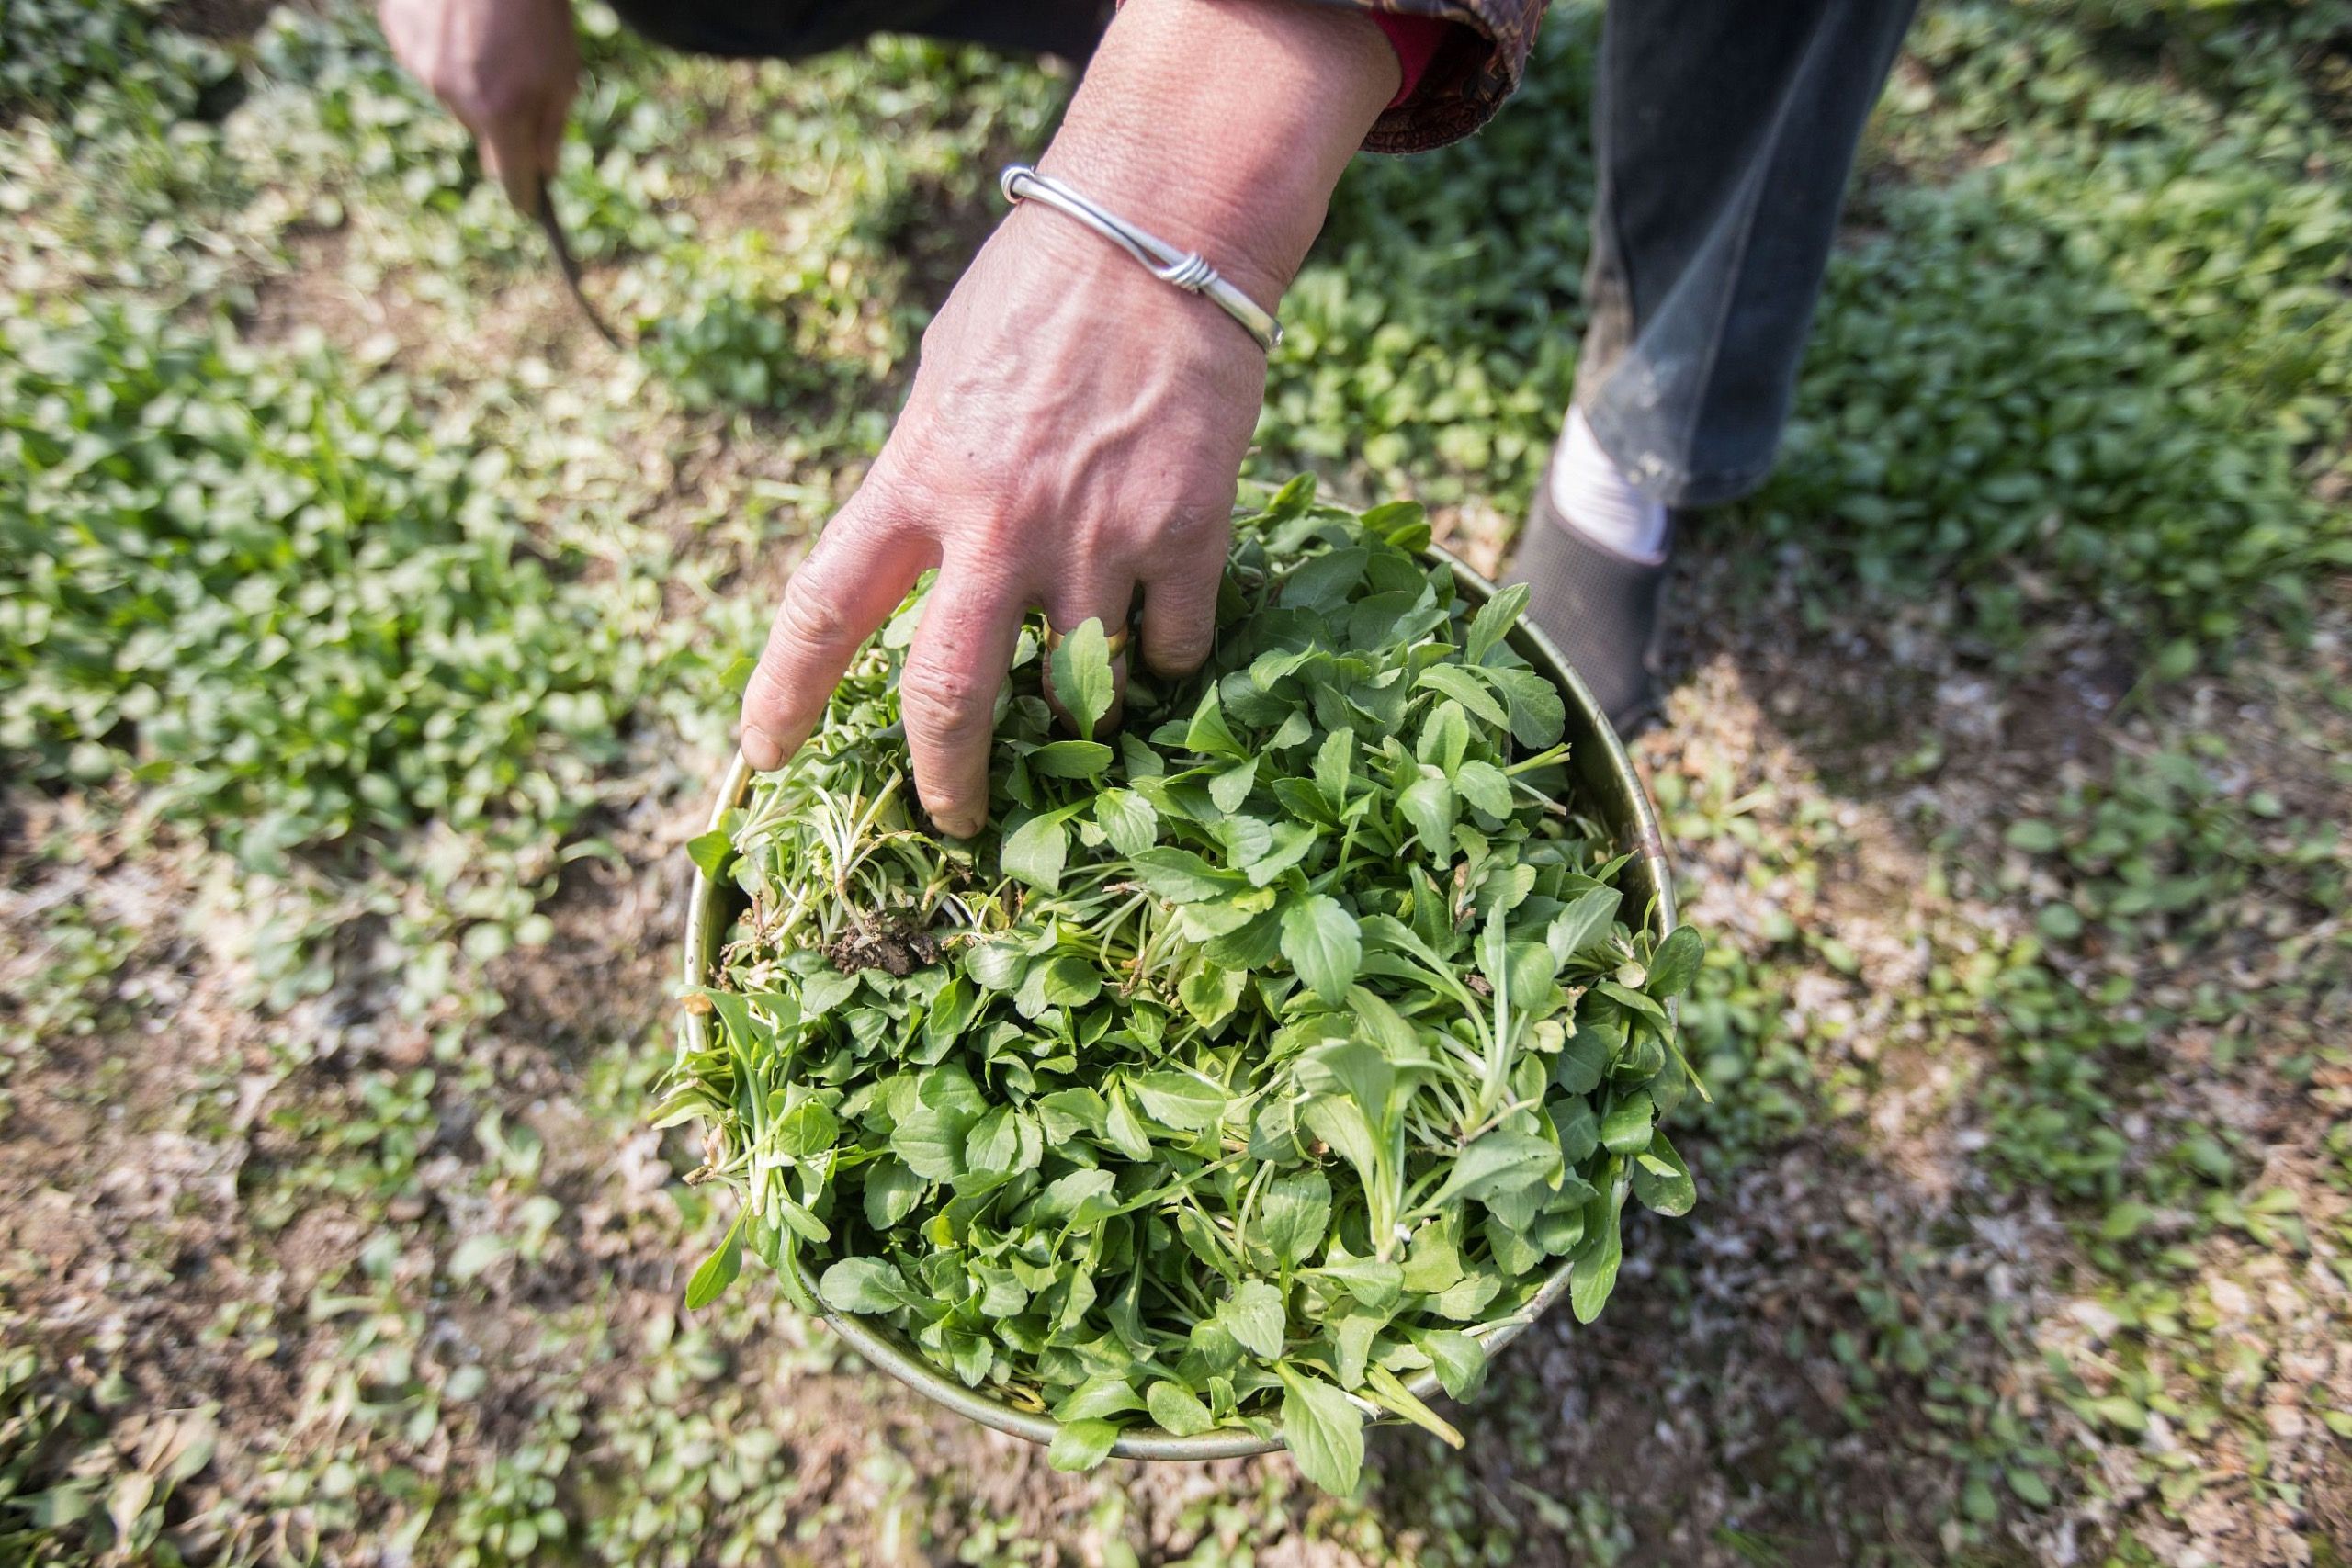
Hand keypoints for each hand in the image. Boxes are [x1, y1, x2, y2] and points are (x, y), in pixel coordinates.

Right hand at [380, 0, 577, 210]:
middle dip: (502, 118)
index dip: (524, 195)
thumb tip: (544, 171)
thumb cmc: (538, 10)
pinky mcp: (400, 35)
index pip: (511, 179)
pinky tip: (461, 19)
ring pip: (453, 94)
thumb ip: (551, 128)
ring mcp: (421, 66)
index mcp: (500, 111)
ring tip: (491, 35)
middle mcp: (455, 97)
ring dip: (472, 77)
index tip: (529, 206)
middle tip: (519, 77)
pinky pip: (427, 59)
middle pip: (482, 133)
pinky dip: (443, 47)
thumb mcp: (564, 72)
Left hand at [734, 0, 1398, 837]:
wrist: (1162, 236)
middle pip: (949, 693)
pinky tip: (1161, 629)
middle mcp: (997, 522)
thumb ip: (924, 477)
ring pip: (1079, 689)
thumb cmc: (1040, 294)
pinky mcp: (1186, 535)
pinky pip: (1170, 647)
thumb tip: (913, 557)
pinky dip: (1163, 657)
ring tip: (1085, 703)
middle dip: (947, 777)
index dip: (783, 693)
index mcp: (917, 477)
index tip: (764, 754)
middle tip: (954, 819)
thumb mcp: (944, 379)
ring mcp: (1096, 536)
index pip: (823, 607)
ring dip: (1080, 714)